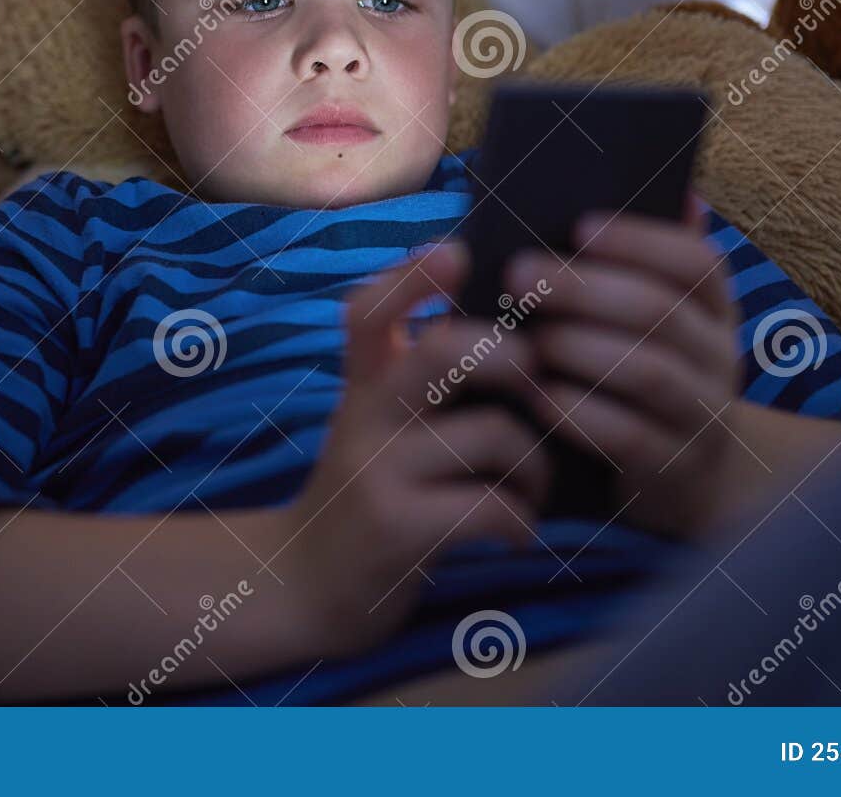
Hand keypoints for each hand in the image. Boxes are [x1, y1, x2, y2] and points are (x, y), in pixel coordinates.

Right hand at [279, 242, 551, 656]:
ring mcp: (378, 471)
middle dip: (514, 359)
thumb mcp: (375, 421)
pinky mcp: (398, 529)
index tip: (457, 255)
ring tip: (533, 486)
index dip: (412, 276)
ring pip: (492, 435)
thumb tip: (489, 313)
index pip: (370, 309)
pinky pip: (491, 506)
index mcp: (363, 382)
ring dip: (536, 465)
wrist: (302, 585)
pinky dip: (523, 519)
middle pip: (444, 351)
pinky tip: (517, 530)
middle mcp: (365, 415)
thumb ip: (413, 369)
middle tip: (538, 388)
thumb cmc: (366, 493)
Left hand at [503, 193, 741, 535]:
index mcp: (714, 307)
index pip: (696, 262)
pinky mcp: (673, 467)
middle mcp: (719, 355)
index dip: (639, 240)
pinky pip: (628, 435)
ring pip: (648, 372)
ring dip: (578, 349)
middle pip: (660, 311)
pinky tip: (536, 396)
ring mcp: (702, 415)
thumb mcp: (653, 320)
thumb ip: (639, 266)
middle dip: (583, 289)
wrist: (690, 478)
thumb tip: (671, 191)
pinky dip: (577, 411)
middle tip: (518, 276)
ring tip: (527, 338)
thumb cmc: (642, 372)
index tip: (577, 226)